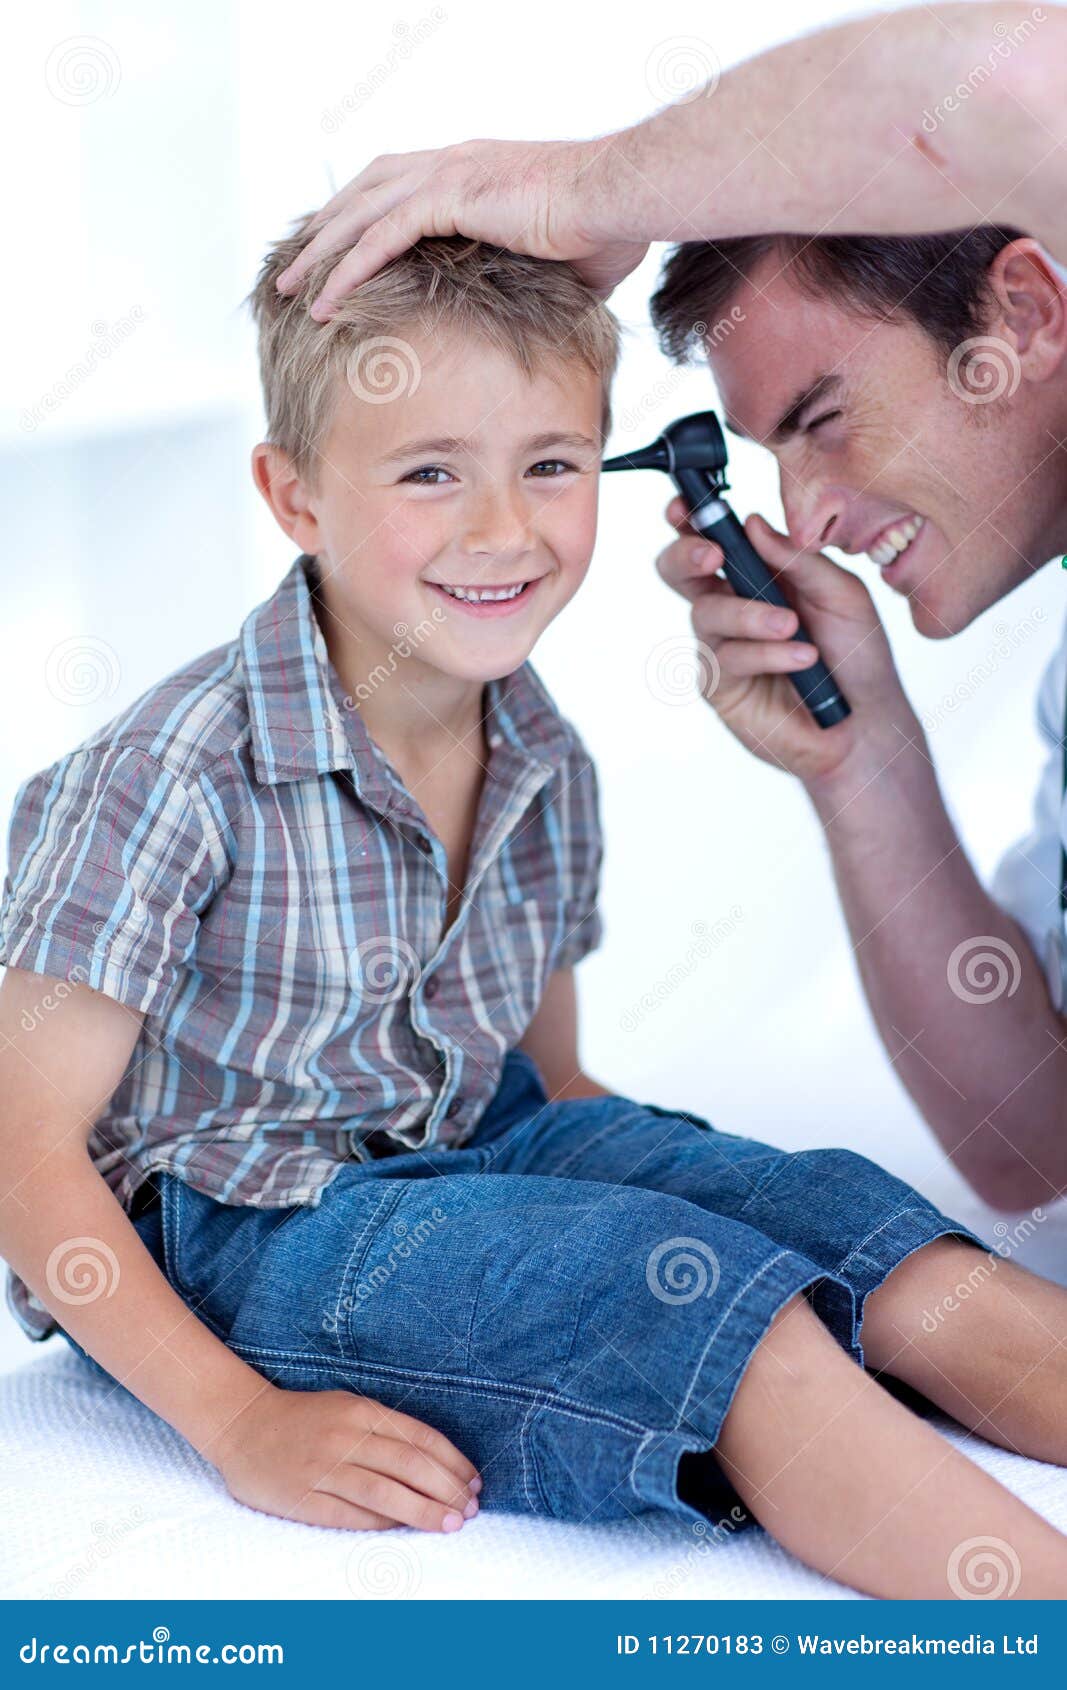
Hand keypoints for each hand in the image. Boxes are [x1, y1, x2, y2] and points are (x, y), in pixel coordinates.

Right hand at [214, 1383, 481, 1531]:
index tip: (474, 1482)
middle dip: (448, 1489)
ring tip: (451, 1523)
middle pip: (410, 1466)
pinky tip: (404, 1531)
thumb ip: (386, 1431)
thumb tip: (434, 1465)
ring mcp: (324, 1469)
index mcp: (361, 1410)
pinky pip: (352, 1516)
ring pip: (386, 1494)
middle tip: (471, 1509)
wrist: (242, 1425)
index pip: (420, 1438)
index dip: (453, 1463)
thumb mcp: (348, 1408)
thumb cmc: (304, 1419)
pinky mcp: (305, 1499)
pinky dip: (383, 1525)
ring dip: (424, 1511)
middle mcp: (346, 1437)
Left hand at [274, 136, 647, 318]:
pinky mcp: (452, 196)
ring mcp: (450, 175)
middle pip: (365, 193)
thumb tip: (561, 313)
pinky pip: (382, 237)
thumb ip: (549, 282)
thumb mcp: (572, 261)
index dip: (360, 219)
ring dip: (321, 252)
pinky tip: (326, 299)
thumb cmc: (613, 226)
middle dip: (324, 232)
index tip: (335, 251)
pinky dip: (349, 268)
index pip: (398, 188)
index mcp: (475, 172)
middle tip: (293, 269)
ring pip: (361, 213)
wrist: (624, 199)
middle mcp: (454, 163)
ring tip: (291, 287)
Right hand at [655, 498, 921, 790]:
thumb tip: (753, 523)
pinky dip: (767, 654)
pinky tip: (803, 658)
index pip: (711, 539)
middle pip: (679, 572)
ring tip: (792, 625)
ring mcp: (721, 648)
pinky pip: (729, 658)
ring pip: (707, 614)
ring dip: (751, 614)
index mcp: (756, 576)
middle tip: (712, 554)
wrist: (866, 720)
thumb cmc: (857, 655)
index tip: (685, 506)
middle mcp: (730, 607)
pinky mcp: (721, 687)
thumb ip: (799, 561)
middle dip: (687, 555)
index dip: (689, 520)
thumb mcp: (842, 595)